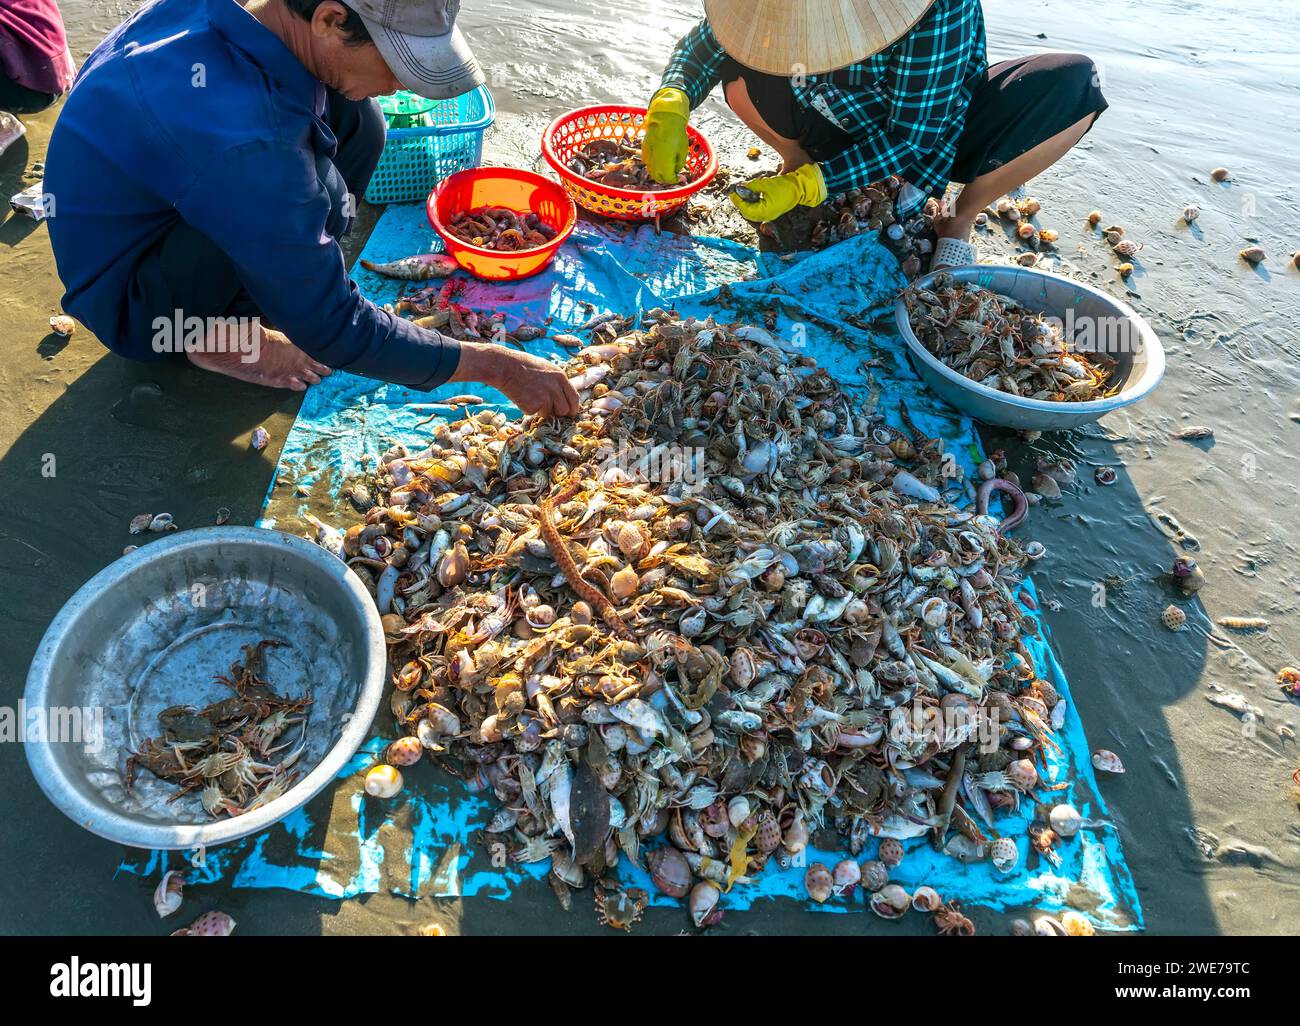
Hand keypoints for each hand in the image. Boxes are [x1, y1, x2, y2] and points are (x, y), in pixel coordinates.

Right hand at [451, 341, 579, 417]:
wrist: (504, 366)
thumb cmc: (523, 366)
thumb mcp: (546, 369)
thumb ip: (557, 383)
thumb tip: (565, 397)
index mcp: (560, 377)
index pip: (574, 398)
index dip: (573, 408)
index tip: (569, 412)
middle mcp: (556, 388)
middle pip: (565, 410)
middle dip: (558, 413)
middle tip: (548, 409)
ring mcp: (545, 397)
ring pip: (550, 414)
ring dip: (542, 411)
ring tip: (531, 397)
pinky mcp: (534, 405)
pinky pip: (534, 414)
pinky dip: (528, 409)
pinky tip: (521, 396)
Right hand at [641, 87, 690, 185]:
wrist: (666, 117)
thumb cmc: (678, 134)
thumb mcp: (683, 150)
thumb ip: (679, 164)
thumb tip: (676, 173)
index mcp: (665, 158)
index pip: (667, 177)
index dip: (673, 180)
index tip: (678, 178)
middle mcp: (654, 158)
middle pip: (657, 177)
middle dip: (665, 179)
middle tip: (672, 176)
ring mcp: (647, 153)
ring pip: (650, 171)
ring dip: (658, 174)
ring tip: (665, 170)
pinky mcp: (643, 148)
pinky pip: (646, 162)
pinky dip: (652, 165)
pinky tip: (658, 161)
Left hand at [730, 163, 827, 221]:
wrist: (800, 186)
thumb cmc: (784, 185)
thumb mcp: (765, 184)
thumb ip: (751, 187)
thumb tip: (739, 189)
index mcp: (765, 211)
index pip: (745, 209)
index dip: (737, 201)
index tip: (732, 192)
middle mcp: (767, 216)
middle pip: (748, 212)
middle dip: (741, 203)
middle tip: (736, 193)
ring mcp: (770, 215)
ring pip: (752, 211)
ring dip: (746, 203)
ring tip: (743, 194)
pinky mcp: (772, 211)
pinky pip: (758, 210)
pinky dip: (753, 203)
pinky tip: (752, 196)